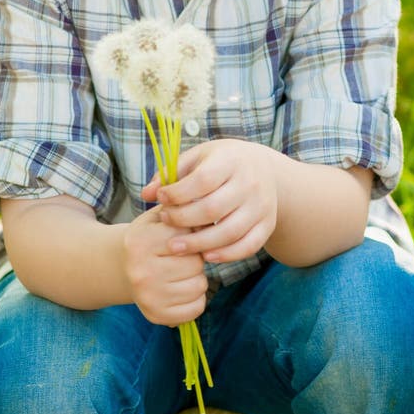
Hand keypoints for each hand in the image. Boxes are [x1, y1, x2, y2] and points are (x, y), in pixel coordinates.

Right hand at [123, 206, 206, 325]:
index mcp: (141, 241)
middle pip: (195, 263)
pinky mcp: (156, 315)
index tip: (185, 234)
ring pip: (199, 285)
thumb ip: (181, 209)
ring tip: (183, 271)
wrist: (121, 267)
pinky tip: (182, 288)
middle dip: (196, 257)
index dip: (192, 233)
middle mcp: (141, 271)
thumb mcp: (158, 216)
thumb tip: (207, 218)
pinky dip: (196, 298)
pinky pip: (197, 307)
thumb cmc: (148, 236)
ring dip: (197, 277)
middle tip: (185, 256)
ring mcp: (148, 296)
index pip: (186, 236)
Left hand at [141, 139, 277, 263]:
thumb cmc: (222, 162)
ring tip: (176, 246)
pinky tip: (204, 255)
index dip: (177, 193)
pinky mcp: (267, 224)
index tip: (161, 198)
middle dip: (183, 220)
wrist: (264, 168)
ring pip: (229, 232)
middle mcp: (250, 182)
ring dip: (198, 244)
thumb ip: (171, 173)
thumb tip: (146, 193)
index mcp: (230, 160)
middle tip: (165, 221)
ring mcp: (261, 205)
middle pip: (213, 209)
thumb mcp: (199, 157)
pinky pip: (247, 246)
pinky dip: (225, 255)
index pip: (202, 181)